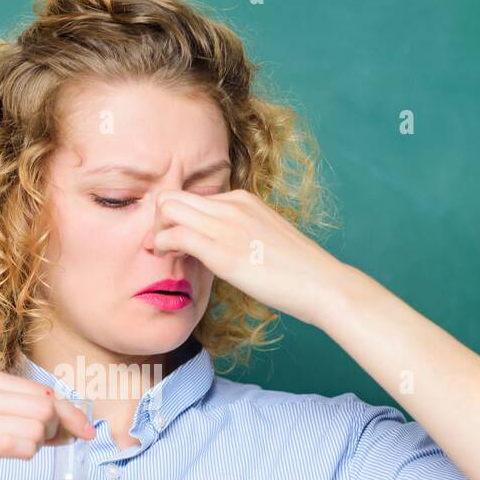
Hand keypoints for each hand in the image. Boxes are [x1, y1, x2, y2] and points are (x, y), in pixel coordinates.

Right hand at [0, 368, 95, 479]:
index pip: (43, 391)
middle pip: (46, 408)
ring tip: (18, 450)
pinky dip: (26, 454)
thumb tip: (65, 423)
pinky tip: (12, 455)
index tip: (84, 431)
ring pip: (38, 427)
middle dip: (56, 430)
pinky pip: (20, 446)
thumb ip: (14, 410)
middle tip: (43, 444)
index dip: (70, 413)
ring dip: (39, 445)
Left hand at [154, 188, 341, 323]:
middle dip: (159, 221)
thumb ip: (239, 234)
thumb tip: (217, 246)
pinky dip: (164, 247)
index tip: (180, 243)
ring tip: (167, 256)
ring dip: (158, 233)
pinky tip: (173, 261)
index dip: (178, 220)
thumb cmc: (296, 271)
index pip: (192, 198)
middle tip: (166, 248)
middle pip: (172, 196)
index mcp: (243, 200)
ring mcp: (227, 224)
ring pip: (167, 209)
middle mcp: (232, 204)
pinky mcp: (222, 250)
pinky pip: (175, 235)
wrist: (321, 283)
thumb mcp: (265, 239)